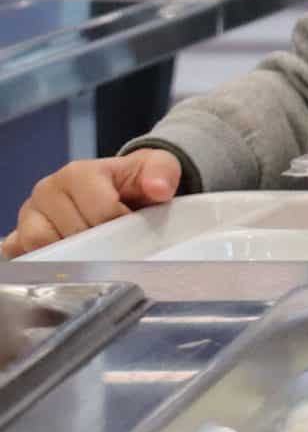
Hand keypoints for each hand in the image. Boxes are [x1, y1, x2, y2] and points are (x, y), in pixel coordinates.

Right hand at [4, 150, 180, 257]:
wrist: (121, 187)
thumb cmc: (136, 180)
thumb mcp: (157, 168)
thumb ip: (162, 172)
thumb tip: (159, 189)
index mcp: (77, 174)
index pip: (100, 212)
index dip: (122, 225)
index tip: (132, 225)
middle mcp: (47, 191)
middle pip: (73, 233)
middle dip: (101, 243)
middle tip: (117, 242)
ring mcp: (30, 215)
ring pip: (44, 247)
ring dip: (73, 255)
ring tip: (96, 250)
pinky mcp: (21, 236)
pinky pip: (24, 256)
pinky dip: (45, 264)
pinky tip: (68, 263)